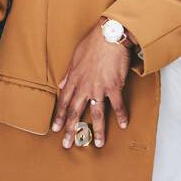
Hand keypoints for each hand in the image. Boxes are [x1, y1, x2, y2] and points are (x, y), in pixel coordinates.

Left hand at [52, 22, 130, 149]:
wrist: (109, 35)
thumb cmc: (93, 42)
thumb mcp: (75, 56)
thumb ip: (69, 74)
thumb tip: (61, 84)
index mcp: (74, 79)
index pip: (64, 102)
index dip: (60, 116)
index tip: (56, 129)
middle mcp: (85, 86)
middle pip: (76, 112)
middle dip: (71, 130)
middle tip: (68, 144)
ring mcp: (99, 88)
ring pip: (96, 114)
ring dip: (98, 131)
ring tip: (98, 144)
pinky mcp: (114, 86)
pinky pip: (117, 104)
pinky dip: (121, 115)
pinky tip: (123, 124)